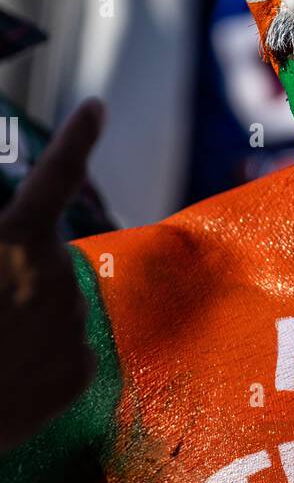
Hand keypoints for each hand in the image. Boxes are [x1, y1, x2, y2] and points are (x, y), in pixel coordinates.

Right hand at [0, 99, 105, 452]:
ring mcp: (73, 326)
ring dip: (31, 317)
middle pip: (50, 257)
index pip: (55, 176)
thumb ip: (5, 235)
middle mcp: (56, 277)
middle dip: (24, 272)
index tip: (96, 107)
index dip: (76, 139)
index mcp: (18, 241)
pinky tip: (11, 374)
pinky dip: (43, 359)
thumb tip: (21, 230)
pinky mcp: (81, 371)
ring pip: (59, 306)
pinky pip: (68, 351)